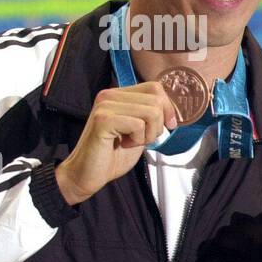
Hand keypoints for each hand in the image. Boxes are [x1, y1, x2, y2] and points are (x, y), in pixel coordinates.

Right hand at [55, 83, 177, 204]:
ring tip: (131, 141)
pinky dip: (138, 139)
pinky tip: (123, 144)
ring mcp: (105, 106)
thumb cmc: (113, 154)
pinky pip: (138, 125)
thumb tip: (174, 112)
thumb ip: (152, 116)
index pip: (155, 88)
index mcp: (118, 95)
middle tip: (141, 138)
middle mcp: (109, 95)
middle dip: (158, 125)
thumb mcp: (140, 131)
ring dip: (148, 134)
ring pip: (151, 112)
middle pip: (156, 100)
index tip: (166, 126)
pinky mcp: (103, 120)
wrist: (87, 174)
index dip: (168, 108)